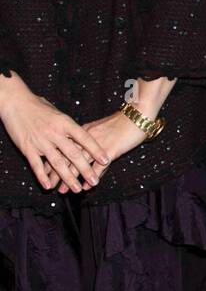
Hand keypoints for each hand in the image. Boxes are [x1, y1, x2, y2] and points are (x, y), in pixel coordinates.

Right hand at [0, 75, 111, 192]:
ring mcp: (41, 141)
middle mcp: (54, 133)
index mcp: (64, 122)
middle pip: (73, 154)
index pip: (84, 137)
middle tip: (94, 182)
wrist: (14, 102)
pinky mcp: (27, 148)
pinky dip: (42, 176)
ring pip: (57, 163)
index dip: (96, 149)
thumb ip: (67, 125)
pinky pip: (36, 165)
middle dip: (85, 170)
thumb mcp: (56, 112)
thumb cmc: (36, 105)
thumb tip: (79, 132)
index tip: (106, 159)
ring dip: (68, 178)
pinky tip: (49, 186)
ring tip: (77, 189)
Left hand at [44, 110, 149, 193]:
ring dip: (71, 179)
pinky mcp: (110, 151)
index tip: (45, 172)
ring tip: (64, 190)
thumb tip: (83, 150)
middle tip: (50, 185)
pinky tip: (86, 186)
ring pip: (80, 164)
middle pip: (67, 158)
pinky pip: (98, 167)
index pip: (63, 148)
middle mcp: (86, 138)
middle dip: (57, 173)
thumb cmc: (121, 122)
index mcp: (83, 131)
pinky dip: (91, 177)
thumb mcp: (101, 129)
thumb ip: (90, 139)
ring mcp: (97, 145)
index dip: (54, 161)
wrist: (138, 115)